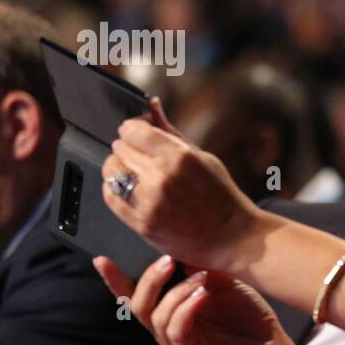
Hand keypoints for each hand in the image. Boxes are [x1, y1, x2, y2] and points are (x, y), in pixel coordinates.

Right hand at [96, 254, 302, 344]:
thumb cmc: (250, 318)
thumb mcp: (224, 284)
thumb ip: (199, 269)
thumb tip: (179, 249)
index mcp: (173, 312)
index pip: (136, 297)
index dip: (114, 281)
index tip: (100, 259)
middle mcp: (170, 331)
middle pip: (139, 306)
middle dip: (149, 279)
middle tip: (167, 260)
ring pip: (157, 317)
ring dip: (176, 292)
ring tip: (201, 279)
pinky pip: (177, 331)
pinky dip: (186, 308)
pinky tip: (202, 294)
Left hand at [101, 97, 262, 271]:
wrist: (233, 238)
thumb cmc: (222, 197)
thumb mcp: (203, 158)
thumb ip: (172, 133)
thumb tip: (152, 106)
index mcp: (180, 157)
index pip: (133, 130)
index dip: (134, 129)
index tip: (138, 133)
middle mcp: (161, 178)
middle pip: (120, 148)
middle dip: (128, 147)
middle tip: (141, 155)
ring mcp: (149, 202)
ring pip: (111, 170)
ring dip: (119, 167)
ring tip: (135, 172)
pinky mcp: (141, 223)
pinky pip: (110, 196)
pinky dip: (114, 188)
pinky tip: (130, 189)